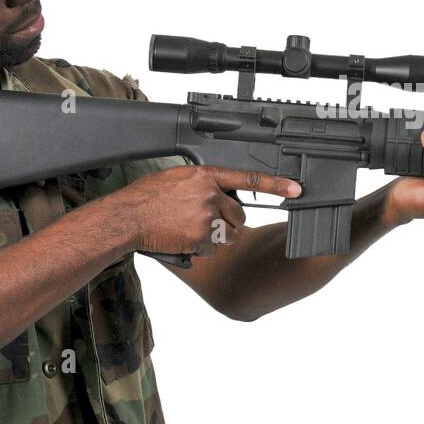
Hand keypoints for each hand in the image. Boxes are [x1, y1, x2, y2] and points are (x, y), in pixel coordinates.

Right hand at [115, 166, 301, 256]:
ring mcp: (207, 216)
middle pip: (239, 215)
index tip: (296, 188)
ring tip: (188, 228)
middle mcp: (210, 194)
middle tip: (202, 220)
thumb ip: (203, 183)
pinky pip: (213, 248)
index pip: (248, 178)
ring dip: (215, 237)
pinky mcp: (201, 237)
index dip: (276, 184)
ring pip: (228, 234)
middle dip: (227, 222)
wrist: (127, 217)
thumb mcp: (178, 178)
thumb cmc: (147, 198)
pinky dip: (201, 248)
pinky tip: (183, 238)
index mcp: (205, 176)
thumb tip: (220, 195)